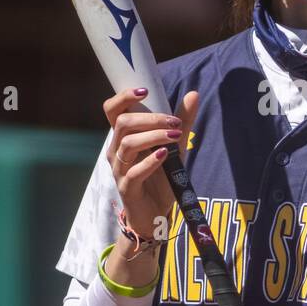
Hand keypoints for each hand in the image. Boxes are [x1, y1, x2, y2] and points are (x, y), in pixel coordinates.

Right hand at [102, 87, 199, 237]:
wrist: (157, 214)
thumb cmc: (161, 177)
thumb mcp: (175, 146)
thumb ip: (183, 121)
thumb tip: (194, 94)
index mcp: (123, 137)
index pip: (112, 110)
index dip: (124, 97)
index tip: (145, 91)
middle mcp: (116, 151)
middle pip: (122, 123)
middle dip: (150, 118)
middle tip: (175, 122)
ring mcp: (119, 170)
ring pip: (127, 144)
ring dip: (153, 136)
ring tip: (175, 136)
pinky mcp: (127, 188)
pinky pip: (134, 172)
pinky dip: (150, 161)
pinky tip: (164, 154)